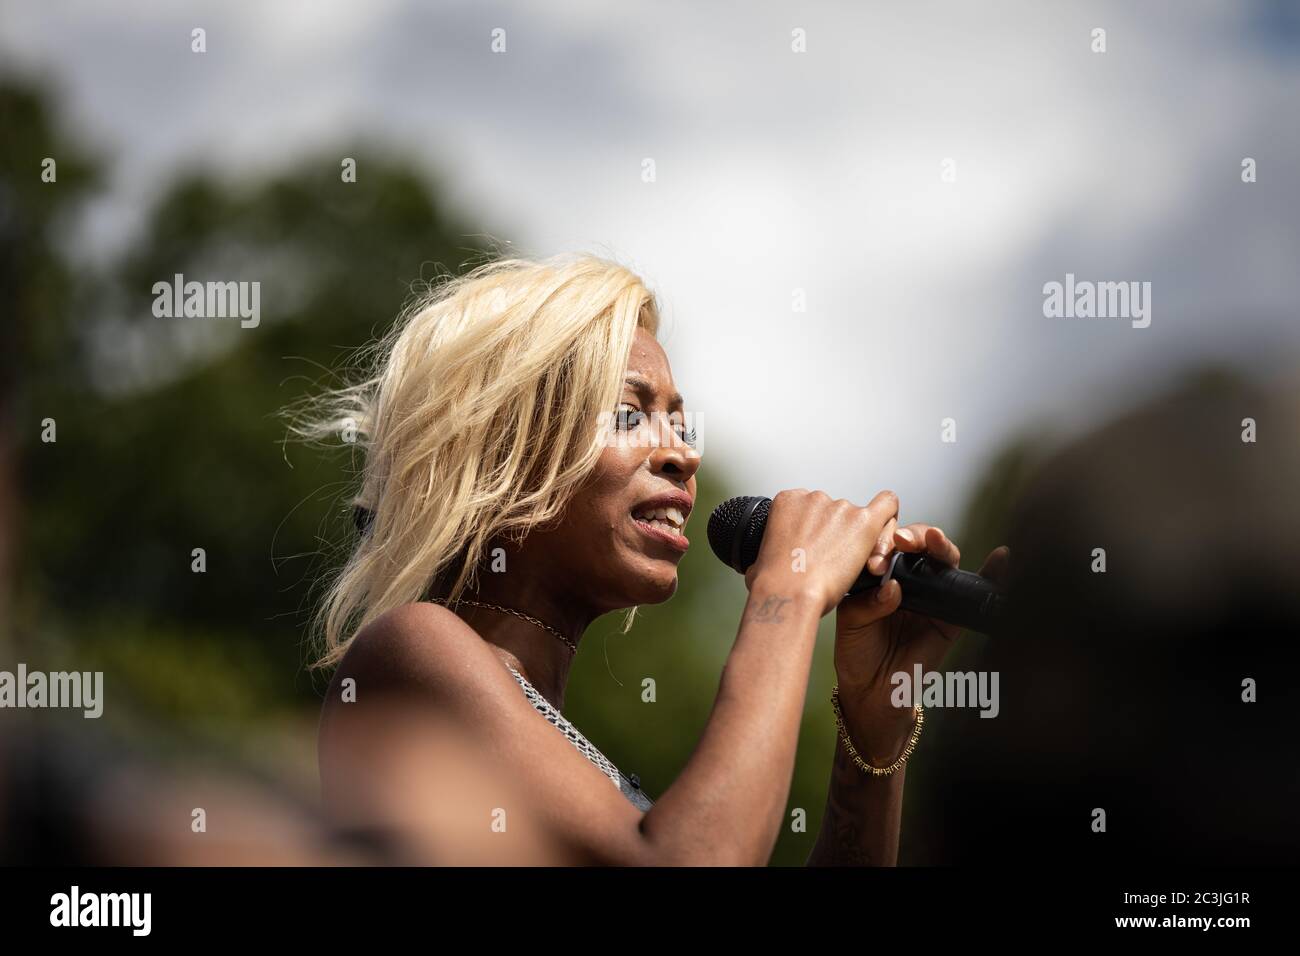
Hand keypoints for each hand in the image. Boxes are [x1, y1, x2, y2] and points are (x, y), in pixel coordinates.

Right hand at [744, 489, 899, 617]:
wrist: (788, 594)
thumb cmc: (771, 586)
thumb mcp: (758, 563)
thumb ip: (769, 554)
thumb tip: (765, 565)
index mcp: (787, 501)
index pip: (812, 508)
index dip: (819, 530)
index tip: (819, 550)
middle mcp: (814, 497)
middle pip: (837, 511)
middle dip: (840, 534)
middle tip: (839, 564)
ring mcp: (840, 507)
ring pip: (861, 515)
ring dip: (861, 538)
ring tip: (856, 568)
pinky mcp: (863, 521)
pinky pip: (887, 505)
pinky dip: (889, 518)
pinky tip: (885, 536)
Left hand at [831, 520, 1009, 762]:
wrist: (873, 690)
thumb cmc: (857, 650)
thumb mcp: (850, 623)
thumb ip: (865, 604)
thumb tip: (893, 588)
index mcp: (880, 572)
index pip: (886, 543)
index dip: (882, 543)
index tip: (874, 561)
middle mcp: (908, 577)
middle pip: (919, 545)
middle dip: (914, 537)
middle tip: (903, 542)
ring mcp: (933, 595)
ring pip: (944, 561)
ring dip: (942, 545)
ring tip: (935, 539)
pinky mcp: (952, 616)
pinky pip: (972, 592)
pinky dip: (992, 573)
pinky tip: (1001, 556)